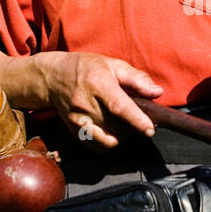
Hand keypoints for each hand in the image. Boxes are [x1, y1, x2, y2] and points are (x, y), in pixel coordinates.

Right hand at [41, 52, 161, 150]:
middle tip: (140, 119)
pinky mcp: (74, 130)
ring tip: (124, 124)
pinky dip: (109, 143)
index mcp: (98, 84)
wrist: (53, 77)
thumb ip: (137, 79)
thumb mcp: (113, 65)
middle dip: (134, 127)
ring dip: (122, 136)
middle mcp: (86, 104)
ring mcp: (78, 120)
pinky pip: (97, 146)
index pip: (119, 107)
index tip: (150, 129)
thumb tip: (157, 92)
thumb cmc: (87, 68)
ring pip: (108, 140)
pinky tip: (112, 131)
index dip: (137, 120)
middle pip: (117, 126)